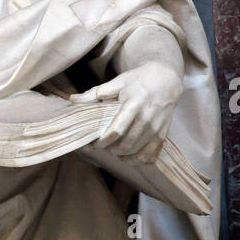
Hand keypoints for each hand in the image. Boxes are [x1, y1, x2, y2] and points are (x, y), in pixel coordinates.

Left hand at [69, 61, 183, 161]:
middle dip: (110, 149)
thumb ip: (95, 93)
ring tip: (113, 150)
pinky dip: (136, 160)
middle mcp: (147, 118)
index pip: (116, 130)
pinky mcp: (162, 134)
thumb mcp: (118, 82)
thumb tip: (72, 99)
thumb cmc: (139, 80)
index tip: (95, 143)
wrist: (167, 79)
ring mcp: (156, 128)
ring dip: (121, 155)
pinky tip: (127, 156)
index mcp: (134, 104)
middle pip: (125, 144)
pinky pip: (149, 155)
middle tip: (103, 146)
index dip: (103, 141)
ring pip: (136, 152)